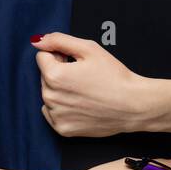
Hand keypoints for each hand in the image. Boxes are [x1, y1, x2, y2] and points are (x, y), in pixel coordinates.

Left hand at [31, 31, 146, 137]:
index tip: (77, 62)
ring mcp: (56, 115)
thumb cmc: (114, 76)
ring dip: (60, 90)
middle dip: (59, 72)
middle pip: (44, 76)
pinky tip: (81, 105)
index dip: (60, 55)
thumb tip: (37, 40)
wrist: (133, 106)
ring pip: (48, 94)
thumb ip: (59, 40)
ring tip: (84, 91)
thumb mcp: (89, 48)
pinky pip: (52, 113)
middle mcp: (50, 97)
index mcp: (54, 75)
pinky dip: (62, 108)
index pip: (43, 57)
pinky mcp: (62, 129)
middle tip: (84, 77)